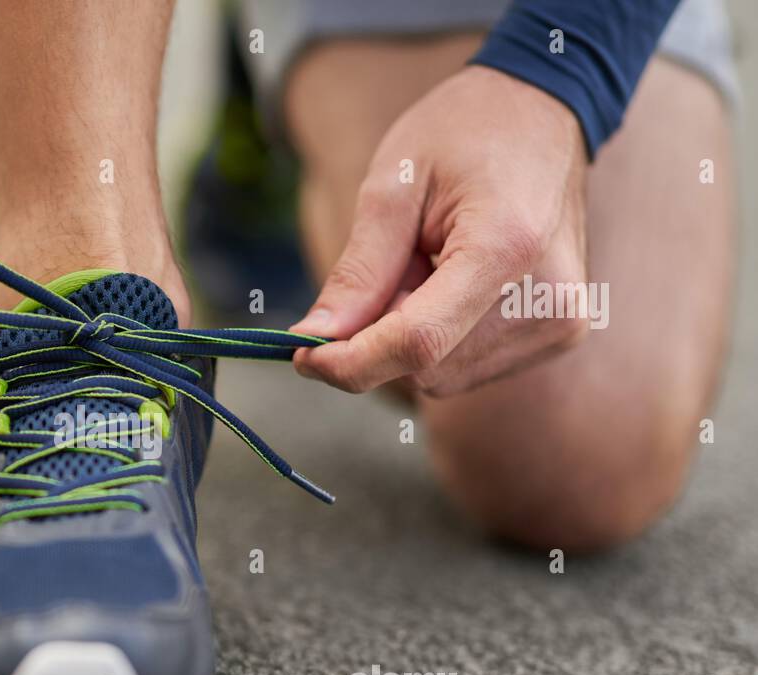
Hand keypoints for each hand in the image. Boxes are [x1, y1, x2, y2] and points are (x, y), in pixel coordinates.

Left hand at [292, 66, 588, 395]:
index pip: (417, 343)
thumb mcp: (393, 183)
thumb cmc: (464, 133)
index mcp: (506, 248)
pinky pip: (467, 366)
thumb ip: (358, 269)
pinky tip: (452, 282)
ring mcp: (560, 321)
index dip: (350, 361)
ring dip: (411, 334)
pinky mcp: (559, 332)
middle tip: (392, 265)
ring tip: (431, 264)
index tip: (303, 354)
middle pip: (425, 365)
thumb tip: (315, 338)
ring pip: (442, 376)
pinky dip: (440, 336)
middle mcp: (546, 299)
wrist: (540, 111)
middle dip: (380, 335)